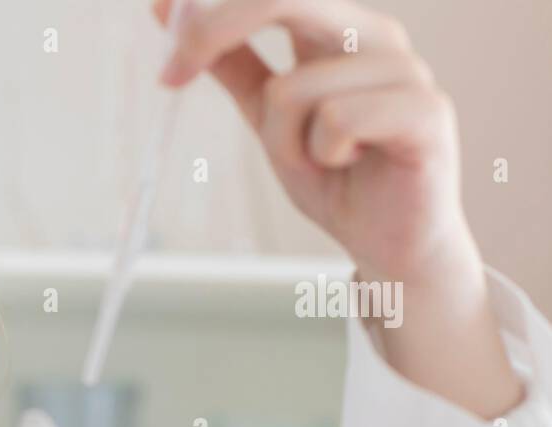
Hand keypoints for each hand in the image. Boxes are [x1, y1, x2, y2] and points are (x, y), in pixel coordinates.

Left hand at [154, 0, 523, 418]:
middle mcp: (372, 34)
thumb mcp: (267, 114)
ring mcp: (405, 69)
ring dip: (283, 141)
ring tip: (318, 160)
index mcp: (335, 26)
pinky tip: (348, 164)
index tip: (161, 12)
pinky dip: (322, 154)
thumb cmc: (335, 175)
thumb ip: (229, 60)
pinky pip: (336, 120)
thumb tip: (170, 9)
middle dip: (211, 30)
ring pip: (292, 88)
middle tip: (171, 73)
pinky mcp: (427, 111)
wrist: (388, 241)